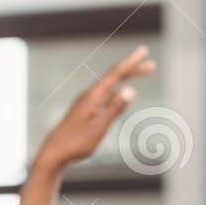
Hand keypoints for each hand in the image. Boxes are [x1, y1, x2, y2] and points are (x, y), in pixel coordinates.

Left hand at [32, 45, 155, 172]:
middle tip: (151, 64)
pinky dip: (117, 90)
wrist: (53, 153)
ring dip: (126, 78)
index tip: (144, 51)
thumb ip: (114, 109)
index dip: (131, 62)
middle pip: (114, 77)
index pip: (115, 74)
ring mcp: (86, 103)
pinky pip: (104, 95)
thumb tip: (131, 89)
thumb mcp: (98, 127)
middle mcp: (89, 95)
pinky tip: (119, 93)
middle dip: (133, 69)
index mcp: (92, 96)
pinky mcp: (84, 111)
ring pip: (110, 85)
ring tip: (139, 71)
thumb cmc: (75, 143)